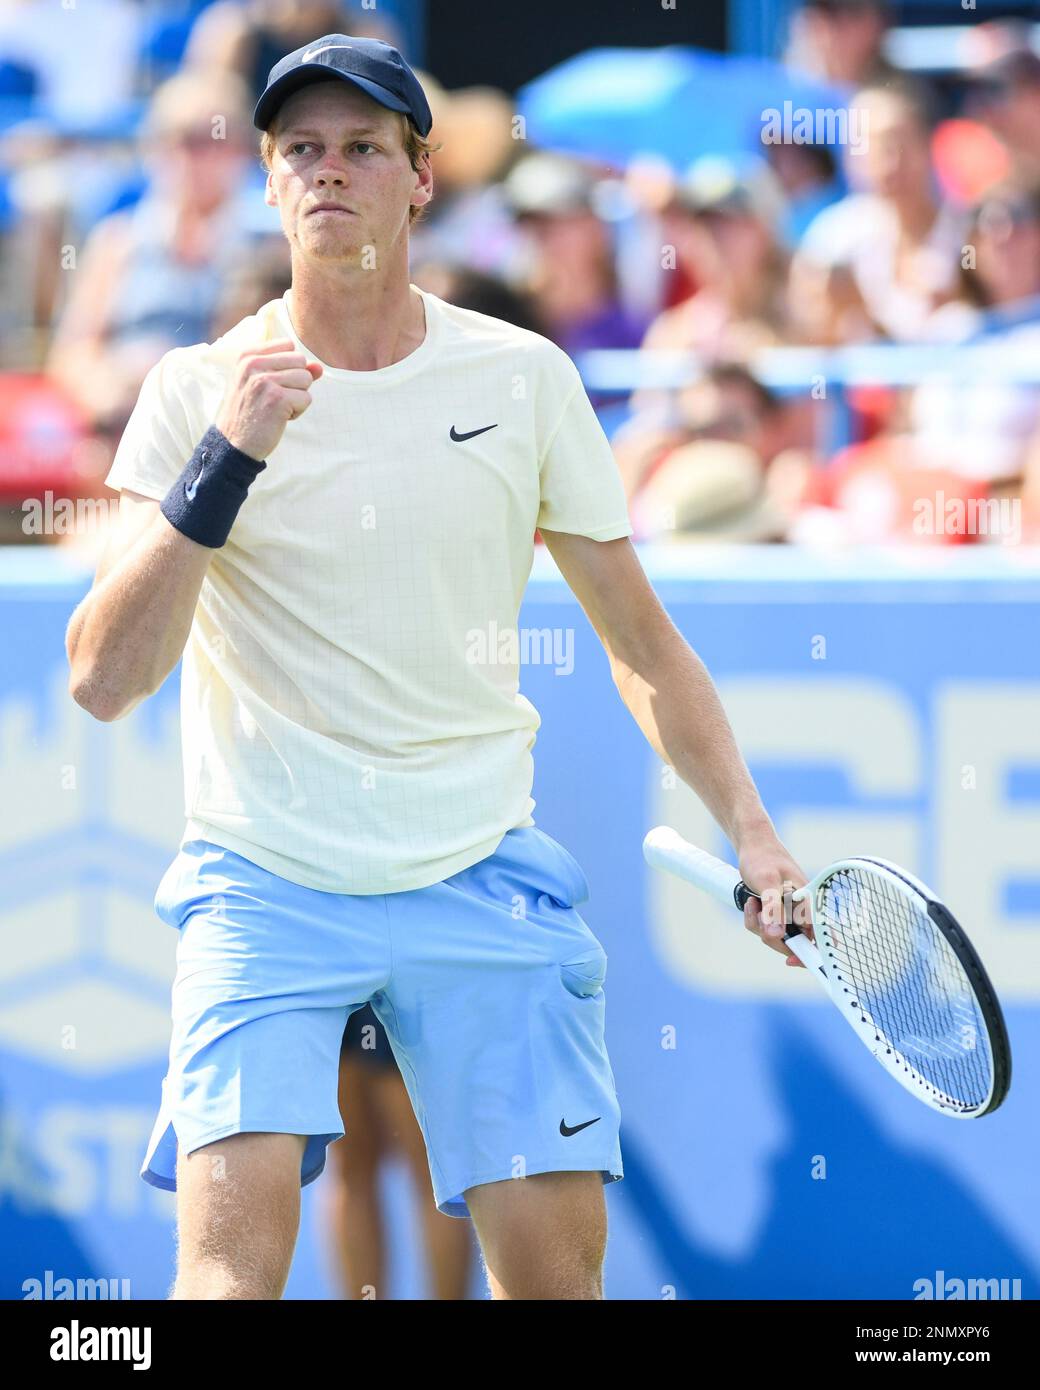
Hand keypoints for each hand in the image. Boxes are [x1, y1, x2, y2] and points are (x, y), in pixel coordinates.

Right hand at [215, 338, 322, 460]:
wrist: (233, 444)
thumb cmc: (250, 413)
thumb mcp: (264, 384)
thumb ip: (291, 370)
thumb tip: (319, 367)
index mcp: (247, 356)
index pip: (288, 345)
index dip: (288, 367)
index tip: (270, 384)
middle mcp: (253, 364)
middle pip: (300, 361)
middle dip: (296, 383)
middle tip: (274, 399)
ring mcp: (265, 380)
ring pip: (306, 379)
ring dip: (297, 398)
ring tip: (276, 408)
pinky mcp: (278, 399)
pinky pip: (307, 398)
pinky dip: (297, 412)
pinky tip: (279, 418)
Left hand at [737, 832, 811, 967]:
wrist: (753, 845)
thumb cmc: (763, 858)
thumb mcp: (766, 882)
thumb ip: (773, 908)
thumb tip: (775, 934)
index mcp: (808, 903)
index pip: (820, 938)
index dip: (809, 955)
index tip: (790, 961)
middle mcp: (801, 911)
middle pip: (793, 944)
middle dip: (772, 936)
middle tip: (760, 918)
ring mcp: (788, 913)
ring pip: (775, 937)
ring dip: (759, 925)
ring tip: (754, 903)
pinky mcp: (775, 912)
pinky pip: (764, 928)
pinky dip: (753, 920)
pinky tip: (751, 903)